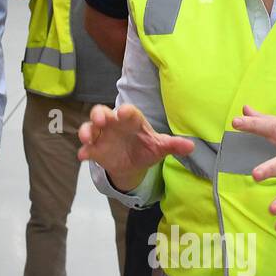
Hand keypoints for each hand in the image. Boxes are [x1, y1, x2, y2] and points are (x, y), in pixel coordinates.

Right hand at [77, 103, 193, 191]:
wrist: (134, 163)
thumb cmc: (147, 148)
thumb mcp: (160, 147)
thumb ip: (173, 145)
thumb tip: (191, 146)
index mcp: (131, 120)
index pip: (128, 112)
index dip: (125, 112)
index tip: (123, 112)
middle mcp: (114, 124)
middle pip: (102, 113)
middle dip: (99, 114)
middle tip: (100, 119)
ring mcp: (103, 136)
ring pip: (90, 128)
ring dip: (87, 131)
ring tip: (87, 138)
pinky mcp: (95, 149)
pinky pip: (87, 148)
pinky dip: (85, 151)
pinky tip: (84, 156)